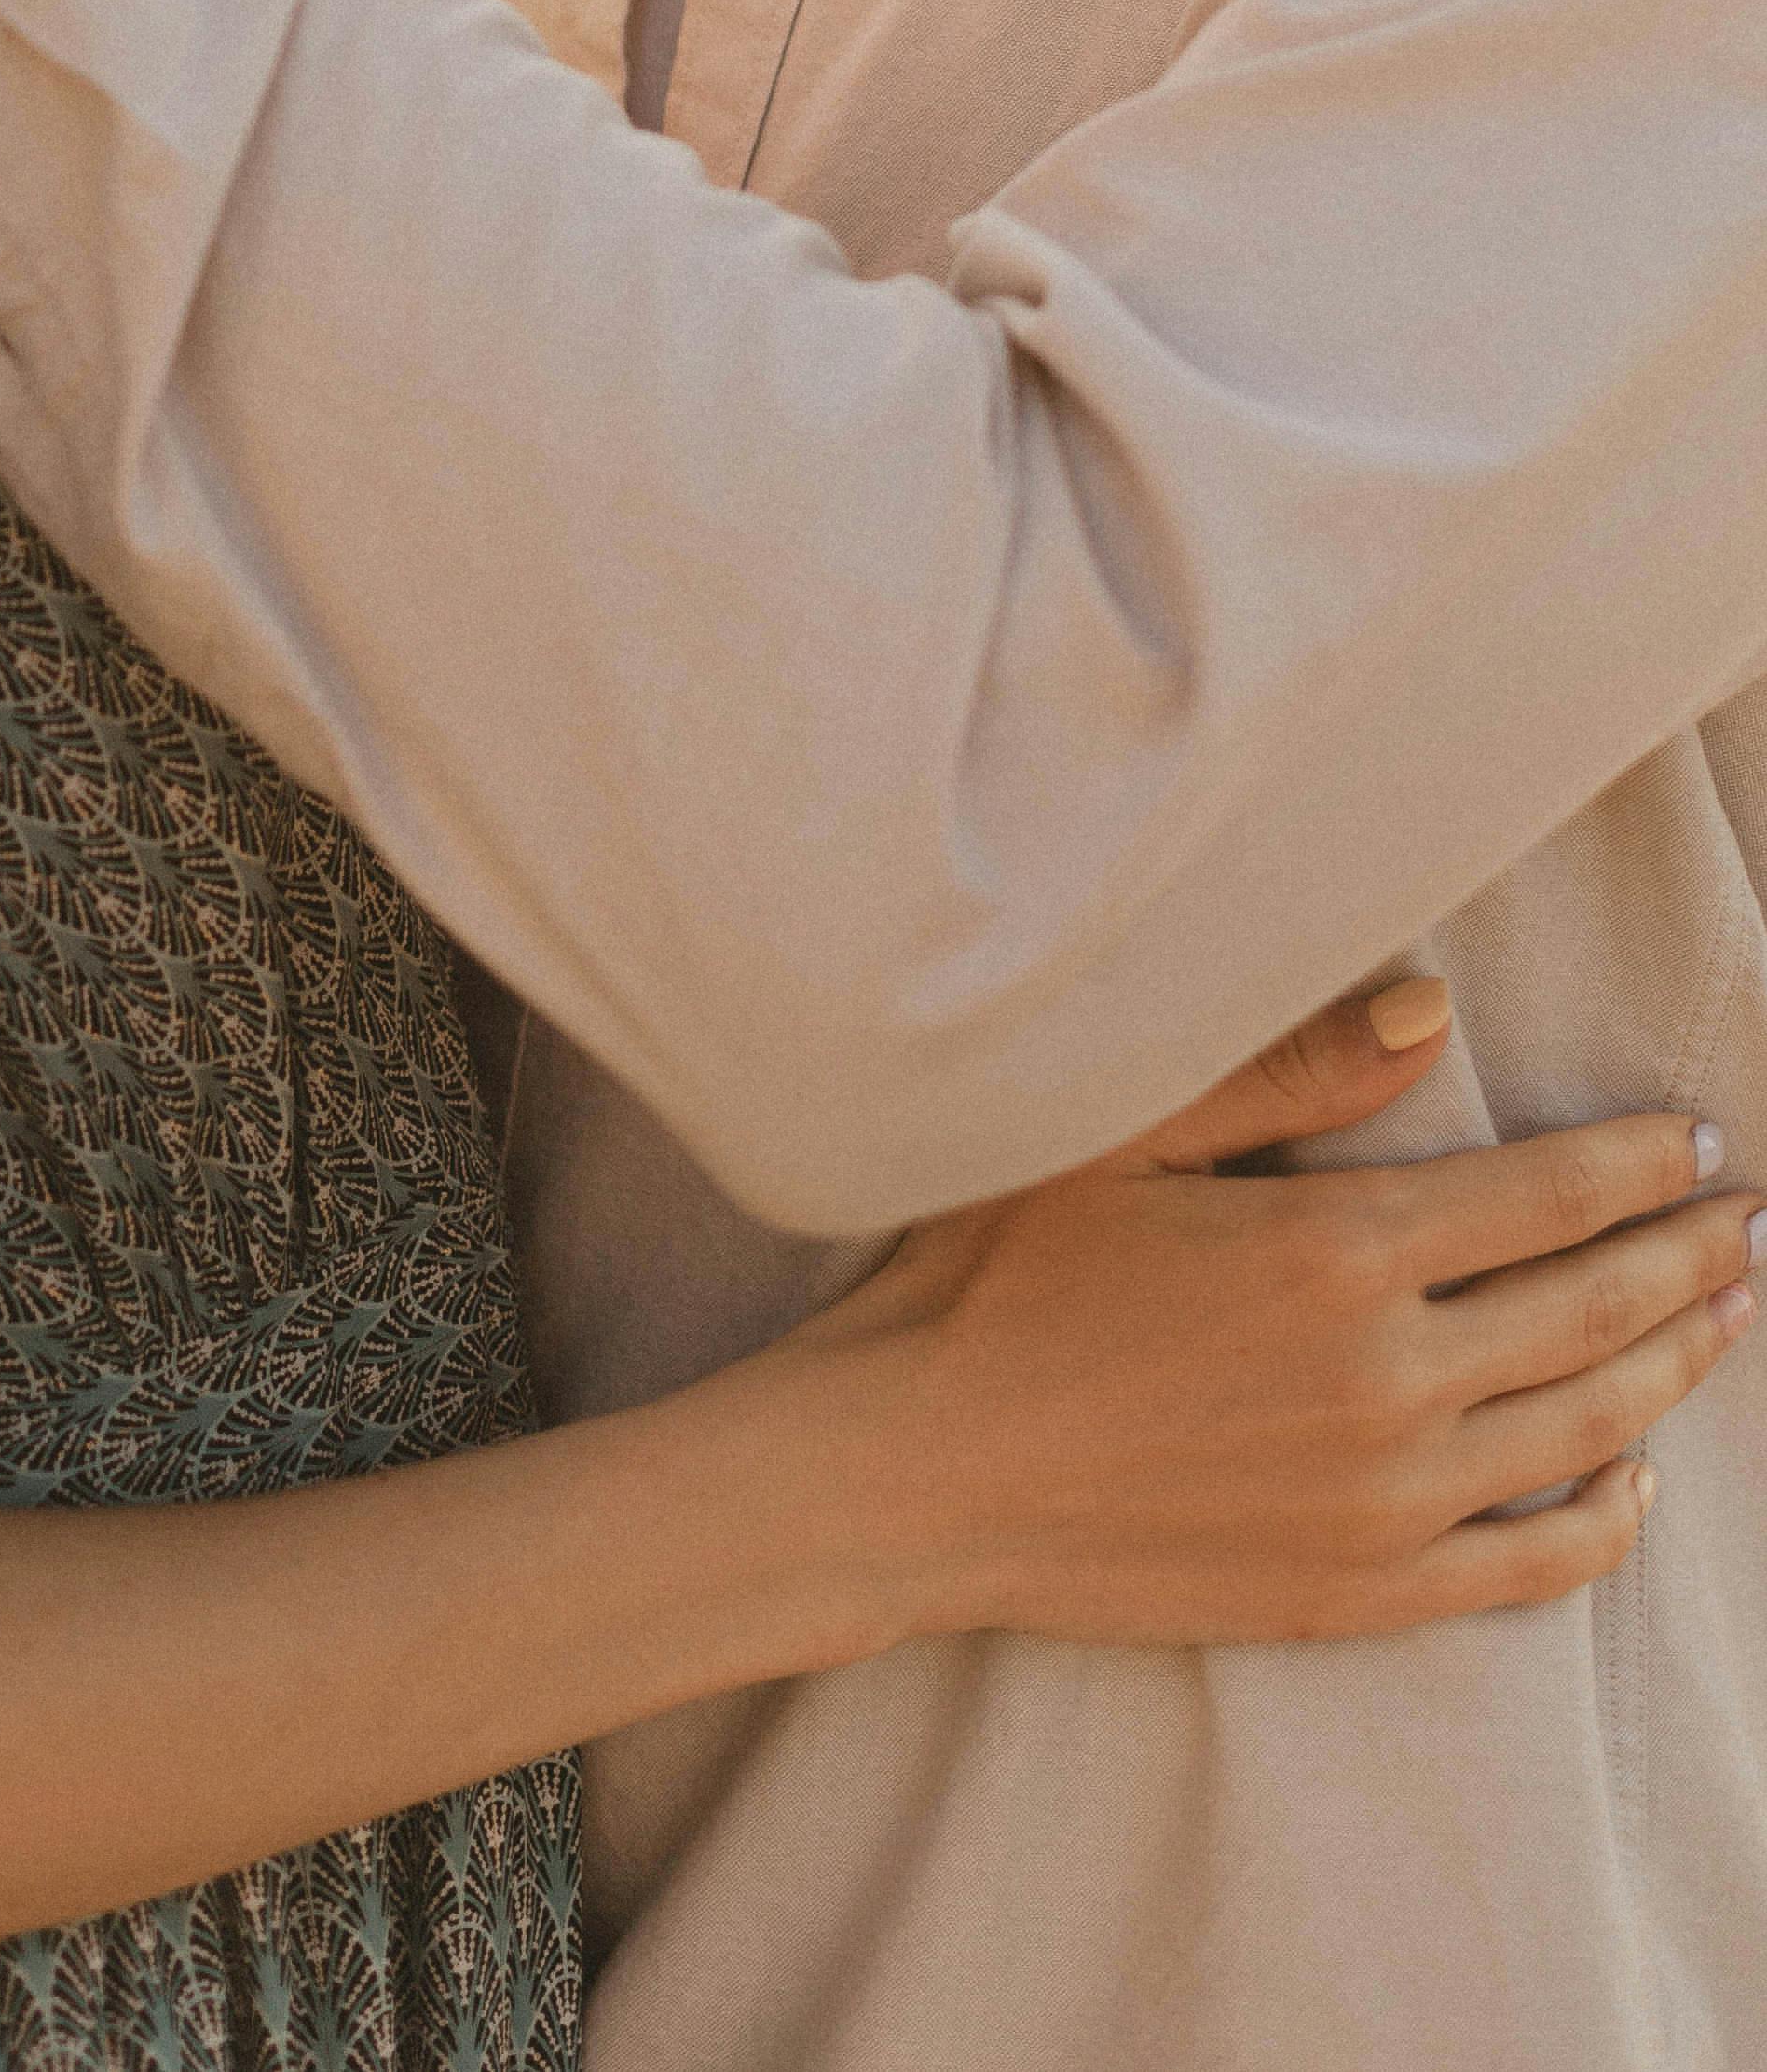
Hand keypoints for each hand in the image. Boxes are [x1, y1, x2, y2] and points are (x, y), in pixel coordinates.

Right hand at [795, 983, 1757, 1650]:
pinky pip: (1532, 1562)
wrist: (916, 1469)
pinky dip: (1607, 1517)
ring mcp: (1384, 1499)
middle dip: (1692, 1257)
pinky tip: (1636, 1480)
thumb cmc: (995, 1275)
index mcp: (1335, 1250)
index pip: (1547, 1195)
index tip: (1700, 1138)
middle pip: (1594, 1308)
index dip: (1641, 1164)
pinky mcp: (1359, 1588)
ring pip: (1586, 1428)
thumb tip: (1432, 1009)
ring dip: (1675, 1367)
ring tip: (1728, 1317)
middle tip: (1754, 1222)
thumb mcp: (1122, 1134)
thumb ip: (1288, 1071)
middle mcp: (1388, 1380)